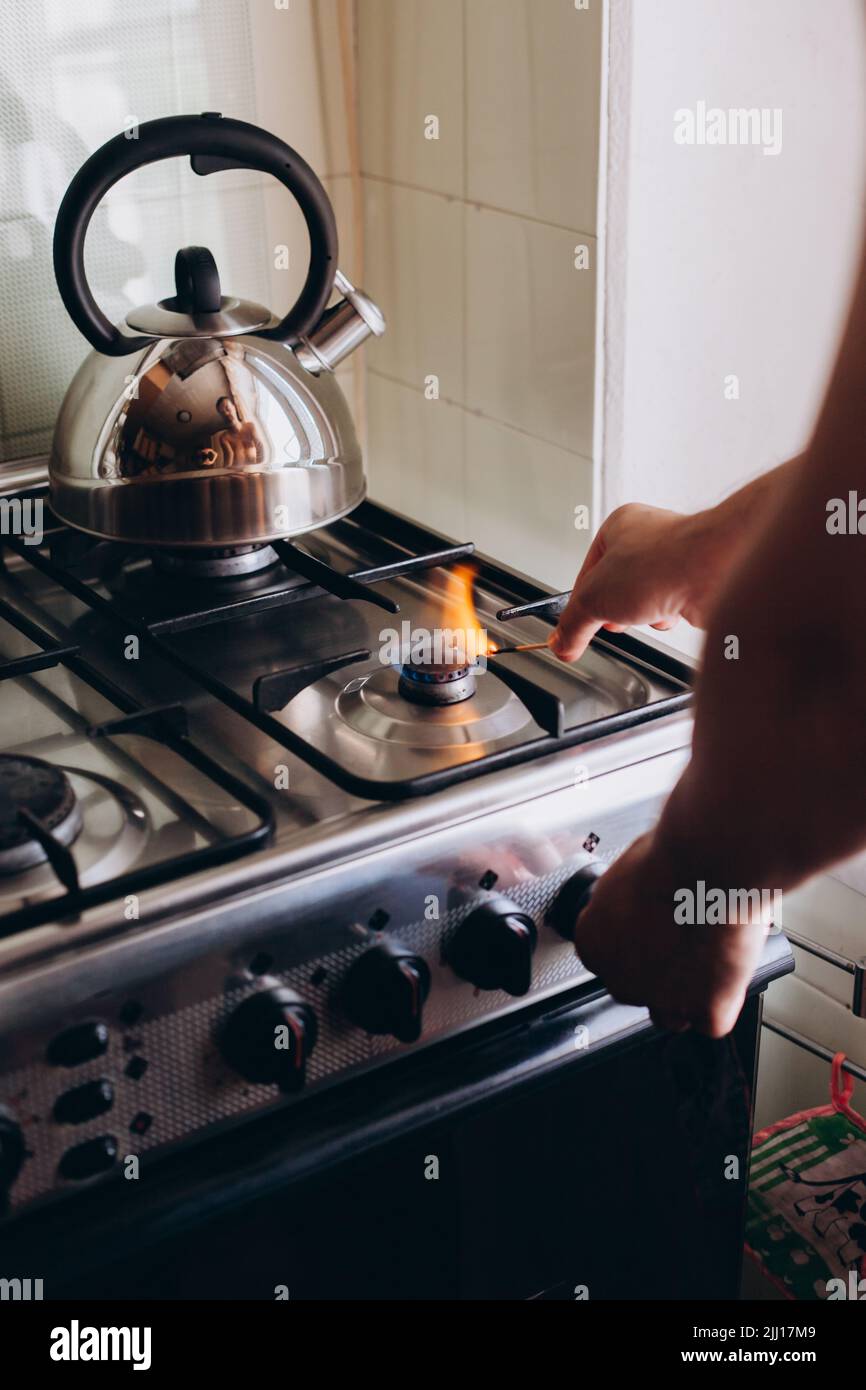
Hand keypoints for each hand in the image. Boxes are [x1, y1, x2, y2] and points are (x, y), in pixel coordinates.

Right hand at [551, 503, 735, 661]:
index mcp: (620, 526)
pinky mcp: (696, 584)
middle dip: (616, 609)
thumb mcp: (593, 598)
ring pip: (646, 600)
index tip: (573, 628)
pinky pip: (671, 608)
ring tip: (647, 611)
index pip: (588, 570)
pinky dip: (668, 617)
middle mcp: (651, 539)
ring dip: (644, 614)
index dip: (580, 601)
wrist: (714, 571)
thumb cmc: (662, 562)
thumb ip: (572, 624)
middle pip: (618, 586)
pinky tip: (671, 612)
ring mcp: (676, 560)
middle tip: (612, 619)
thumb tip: (562, 642)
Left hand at [573, 833, 768, 1035]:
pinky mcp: (704, 1010)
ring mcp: (662, 998)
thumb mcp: (634, 868)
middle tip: (686, 940)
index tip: (655, 932)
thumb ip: (631, 899)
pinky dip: (724, 1001)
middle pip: (636, 987)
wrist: (713, 863)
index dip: (637, 945)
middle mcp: (619, 976)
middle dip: (660, 970)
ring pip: (670, 1015)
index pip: (608, 958)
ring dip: (686, 995)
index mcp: (594, 940)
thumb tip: (642, 898)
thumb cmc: (675, 855)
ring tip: (709, 959)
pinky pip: (712, 1020)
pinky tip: (730, 971)